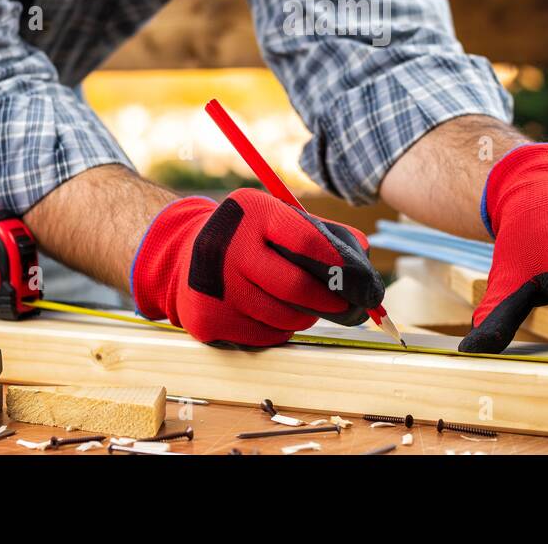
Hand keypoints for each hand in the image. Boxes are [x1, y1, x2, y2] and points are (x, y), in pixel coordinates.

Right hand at [130, 189, 383, 345]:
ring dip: (306, 317)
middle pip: (297, 287)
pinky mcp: (207, 319)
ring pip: (284, 317)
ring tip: (307, 307)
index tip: (363, 284)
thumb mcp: (278, 220)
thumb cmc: (248, 238)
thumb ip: (322, 233)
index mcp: (250, 211)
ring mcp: (213, 286)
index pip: (307, 242)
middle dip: (332, 302)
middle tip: (348, 307)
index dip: (341, 267)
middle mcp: (225, 246)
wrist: (184, 258)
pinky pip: (264, 336)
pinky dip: (280, 330)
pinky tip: (273, 314)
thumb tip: (364, 252)